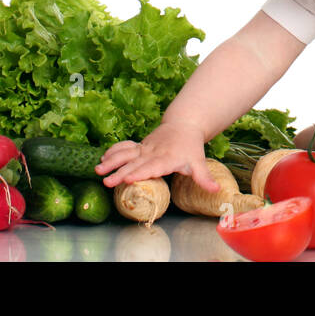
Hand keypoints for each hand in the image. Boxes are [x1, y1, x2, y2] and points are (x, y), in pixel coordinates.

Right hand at [95, 120, 220, 191]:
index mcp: (166, 158)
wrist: (184, 125)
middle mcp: (152, 153)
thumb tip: (216, 190)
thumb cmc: (190, 147)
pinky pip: (124, 147)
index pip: (151, 167)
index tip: (128, 178)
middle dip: (119, 172)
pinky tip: (103, 158)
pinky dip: (114, 151)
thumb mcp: (198, 162)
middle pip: (134, 163)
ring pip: (125, 154)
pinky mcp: (139, 146)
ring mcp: (144, 148)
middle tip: (107, 181)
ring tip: (98, 170)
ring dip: (112, 161)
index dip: (140, 173)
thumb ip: (204, 177)